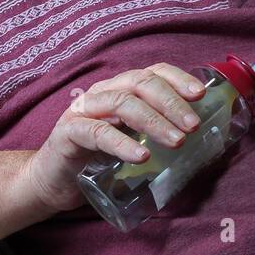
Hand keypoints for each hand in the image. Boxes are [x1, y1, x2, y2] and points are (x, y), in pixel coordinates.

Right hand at [19, 64, 207, 213]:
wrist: (53, 181)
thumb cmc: (99, 160)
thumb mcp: (133, 142)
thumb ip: (156, 135)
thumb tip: (201, 141)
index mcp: (121, 91)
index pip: (152, 73)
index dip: (178, 79)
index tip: (201, 94)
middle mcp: (102, 93)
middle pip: (140, 83)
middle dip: (171, 102)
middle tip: (193, 125)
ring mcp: (83, 111)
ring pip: (122, 103)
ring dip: (154, 121)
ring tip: (177, 141)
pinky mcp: (68, 133)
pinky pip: (97, 133)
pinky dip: (122, 143)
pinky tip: (141, 157)